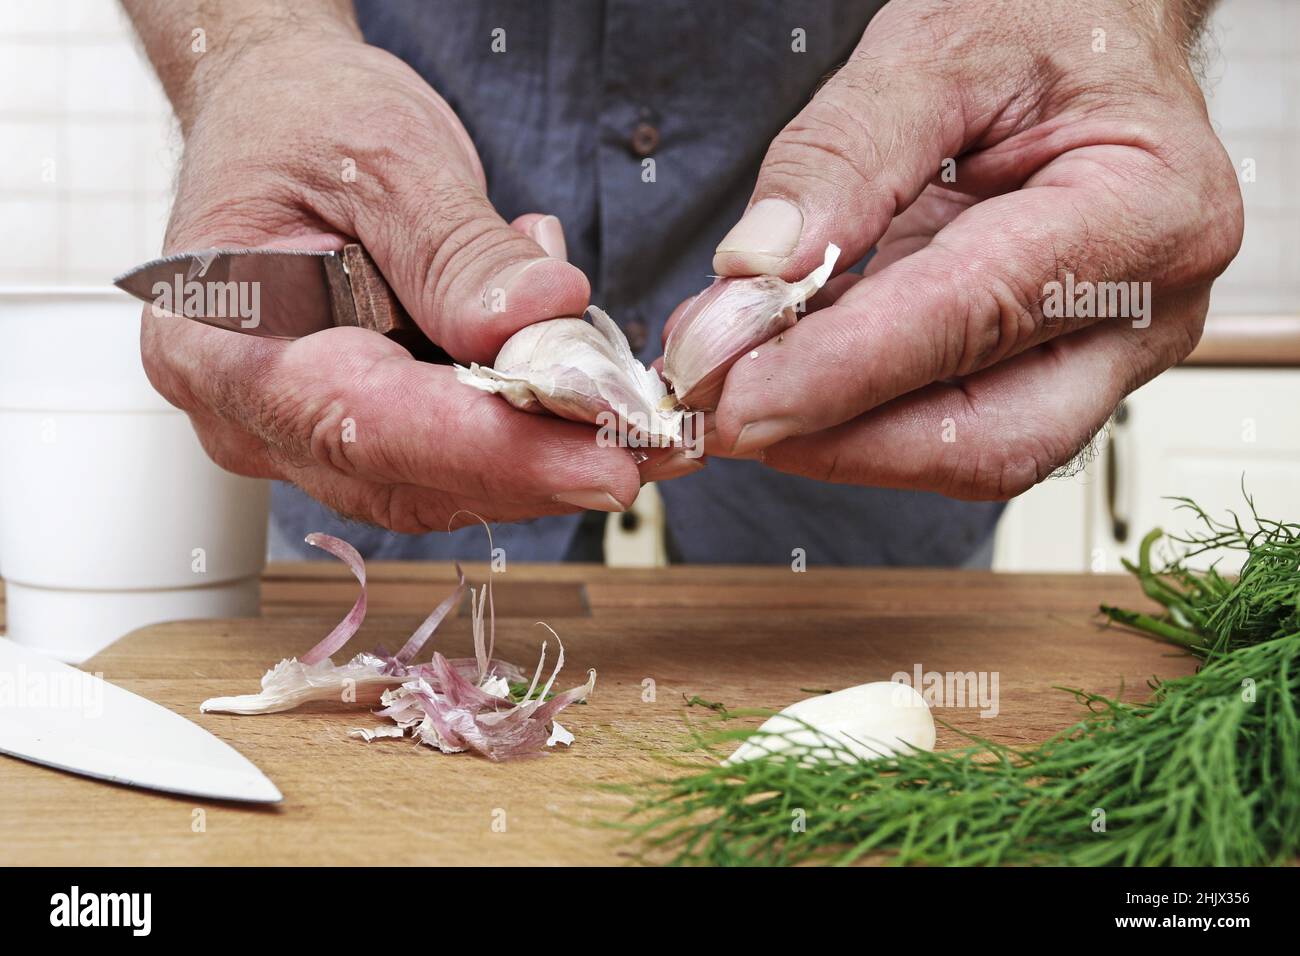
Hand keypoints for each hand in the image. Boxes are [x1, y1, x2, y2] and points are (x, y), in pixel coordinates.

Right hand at [136, 27, 639, 529]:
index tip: (600, 459)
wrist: (278, 122)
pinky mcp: (357, 433)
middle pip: (402, 475)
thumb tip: (542, 318)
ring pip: (437, 485)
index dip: (488, 450)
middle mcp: (249, 414)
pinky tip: (581, 374)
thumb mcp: (383, 156)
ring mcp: (300, 435)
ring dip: (547, 458)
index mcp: (219, 341)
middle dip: (538, 470)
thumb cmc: (303, 124)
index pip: (359, 419)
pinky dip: (528, 430)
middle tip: (648, 448)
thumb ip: (455, 250)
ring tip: (633, 408)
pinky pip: (448, 459)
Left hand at [700, 0, 1242, 498]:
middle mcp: (1146, 307)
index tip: (734, 390)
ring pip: (966, 450)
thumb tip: (758, 269)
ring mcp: (1104, 354)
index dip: (841, 369)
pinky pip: (948, 422)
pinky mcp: (1049, 372)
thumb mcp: (935, 49)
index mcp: (1148, 206)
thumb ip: (840, 156)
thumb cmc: (1043, 26)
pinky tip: (783, 372)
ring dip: (835, 434)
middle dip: (840, 439)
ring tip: (738, 381)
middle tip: (722, 413)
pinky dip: (852, 411)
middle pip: (990, 435)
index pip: (976, 315)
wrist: (1096, 38)